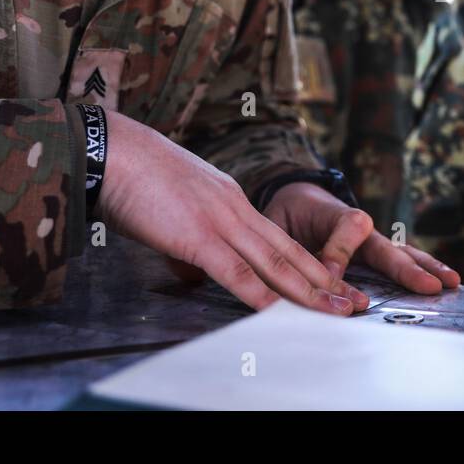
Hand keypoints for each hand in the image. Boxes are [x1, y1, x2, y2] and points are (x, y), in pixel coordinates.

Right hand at [96, 110, 365, 314]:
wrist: (110, 150)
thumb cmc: (130, 176)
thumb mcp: (172, 206)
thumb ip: (188, 238)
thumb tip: (191, 270)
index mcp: (229, 198)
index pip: (278, 237)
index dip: (308, 262)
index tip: (331, 282)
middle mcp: (234, 207)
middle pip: (289, 250)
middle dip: (325, 280)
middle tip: (354, 302)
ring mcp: (220, 221)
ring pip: (275, 262)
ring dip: (308, 292)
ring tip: (335, 311)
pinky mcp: (197, 236)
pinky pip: (236, 272)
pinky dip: (261, 296)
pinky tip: (279, 312)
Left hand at [263, 182, 459, 293]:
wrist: (299, 198)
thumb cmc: (286, 213)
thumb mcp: (277, 224)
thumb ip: (287, 247)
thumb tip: (296, 278)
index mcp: (333, 213)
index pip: (347, 228)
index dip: (339, 252)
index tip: (329, 275)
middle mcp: (358, 227)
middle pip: (385, 246)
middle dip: (406, 268)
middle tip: (430, 286)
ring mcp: (370, 241)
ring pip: (400, 253)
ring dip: (425, 268)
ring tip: (450, 282)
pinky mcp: (375, 253)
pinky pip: (400, 260)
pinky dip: (422, 271)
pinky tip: (445, 284)